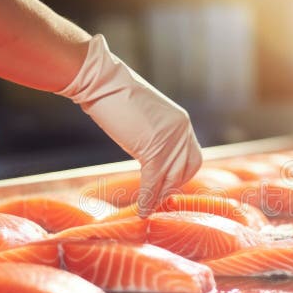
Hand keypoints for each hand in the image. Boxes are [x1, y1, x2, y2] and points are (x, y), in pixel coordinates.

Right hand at [57, 35, 202, 215]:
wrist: (100, 82)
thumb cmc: (114, 96)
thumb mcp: (144, 118)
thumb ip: (154, 136)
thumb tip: (149, 154)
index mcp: (181, 122)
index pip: (191, 156)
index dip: (180, 174)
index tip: (167, 186)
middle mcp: (182, 130)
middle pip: (186, 169)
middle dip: (172, 187)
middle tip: (157, 200)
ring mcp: (170, 139)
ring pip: (170, 178)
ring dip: (158, 197)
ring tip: (147, 209)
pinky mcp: (154, 149)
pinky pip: (154, 181)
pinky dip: (148, 198)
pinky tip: (142, 210)